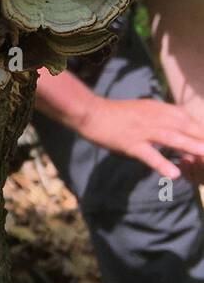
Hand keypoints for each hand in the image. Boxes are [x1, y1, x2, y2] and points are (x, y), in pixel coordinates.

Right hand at [77, 97, 203, 179]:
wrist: (90, 112)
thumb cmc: (114, 114)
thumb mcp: (141, 109)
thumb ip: (158, 117)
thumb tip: (174, 126)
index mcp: (157, 109)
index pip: (186, 118)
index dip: (201, 128)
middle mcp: (154, 117)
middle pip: (185, 127)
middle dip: (202, 138)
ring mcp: (142, 130)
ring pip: (172, 138)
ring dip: (191, 147)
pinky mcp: (130, 143)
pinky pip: (149, 154)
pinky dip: (162, 163)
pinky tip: (173, 174)